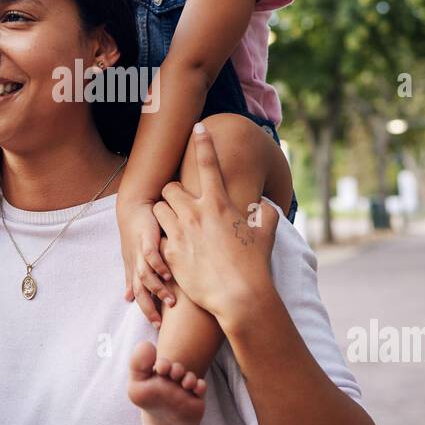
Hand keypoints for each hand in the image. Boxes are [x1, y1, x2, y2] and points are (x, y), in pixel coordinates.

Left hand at [119, 199, 175, 326]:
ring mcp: (141, 253)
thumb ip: (132, 278)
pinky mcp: (147, 240)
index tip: (157, 326)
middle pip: (140, 291)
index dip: (146, 311)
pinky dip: (158, 266)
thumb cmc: (136, 234)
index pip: (139, 296)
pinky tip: (168, 274)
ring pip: (145, 276)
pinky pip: (151, 256)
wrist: (134, 208)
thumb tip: (128, 299)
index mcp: (134, 271)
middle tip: (159, 323)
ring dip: (157, 290)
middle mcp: (136, 264)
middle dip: (148, 308)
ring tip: (171, 301)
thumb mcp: (133, 258)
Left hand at [150, 123, 279, 324]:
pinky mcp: (169, 254)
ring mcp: (180, 233)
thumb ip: (266, 214)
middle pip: (170, 187)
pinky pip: (156, 238)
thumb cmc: (255, 265)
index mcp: (219, 204)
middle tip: (182, 204)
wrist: (239, 297)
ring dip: (164, 214)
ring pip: (158, 210)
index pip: (208, 163)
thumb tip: (268, 206)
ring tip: (174, 225)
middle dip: (173, 193)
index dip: (203, 142)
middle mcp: (196, 213)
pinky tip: (174, 249)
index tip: (198, 127)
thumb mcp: (266, 234)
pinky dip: (163, 240)